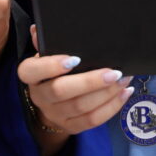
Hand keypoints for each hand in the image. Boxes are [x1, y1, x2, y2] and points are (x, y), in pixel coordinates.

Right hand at [17, 25, 131, 155]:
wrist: (51, 102)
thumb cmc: (52, 71)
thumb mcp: (46, 55)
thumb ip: (45, 42)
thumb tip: (37, 28)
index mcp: (31, 75)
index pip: (32, 71)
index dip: (51, 66)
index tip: (74, 58)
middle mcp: (40, 96)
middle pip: (61, 91)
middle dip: (90, 82)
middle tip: (113, 72)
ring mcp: (55, 114)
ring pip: (81, 107)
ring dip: (106, 93)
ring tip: (123, 78)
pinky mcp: (71, 126)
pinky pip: (93, 120)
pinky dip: (112, 106)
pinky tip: (124, 92)